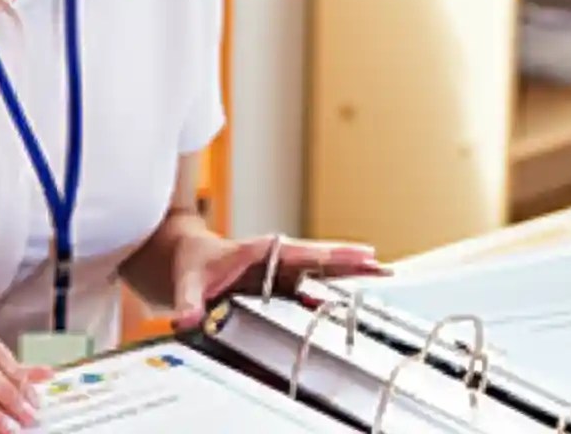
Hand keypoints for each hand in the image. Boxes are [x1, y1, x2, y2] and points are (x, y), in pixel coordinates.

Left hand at [171, 234, 388, 328]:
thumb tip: (187, 319)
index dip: (331, 255)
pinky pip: (310, 285)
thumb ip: (189, 301)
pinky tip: (354, 294)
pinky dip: (333, 288)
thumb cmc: (191, 262)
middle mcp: (275, 258)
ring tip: (382, 276)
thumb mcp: (187, 282)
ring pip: (320, 271)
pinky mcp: (279, 282)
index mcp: (260, 251)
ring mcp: (279, 270)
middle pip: (320, 260)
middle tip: (384, 267)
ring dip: (348, 274)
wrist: (186, 256)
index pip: (302, 253)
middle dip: (351, 263)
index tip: (360, 254)